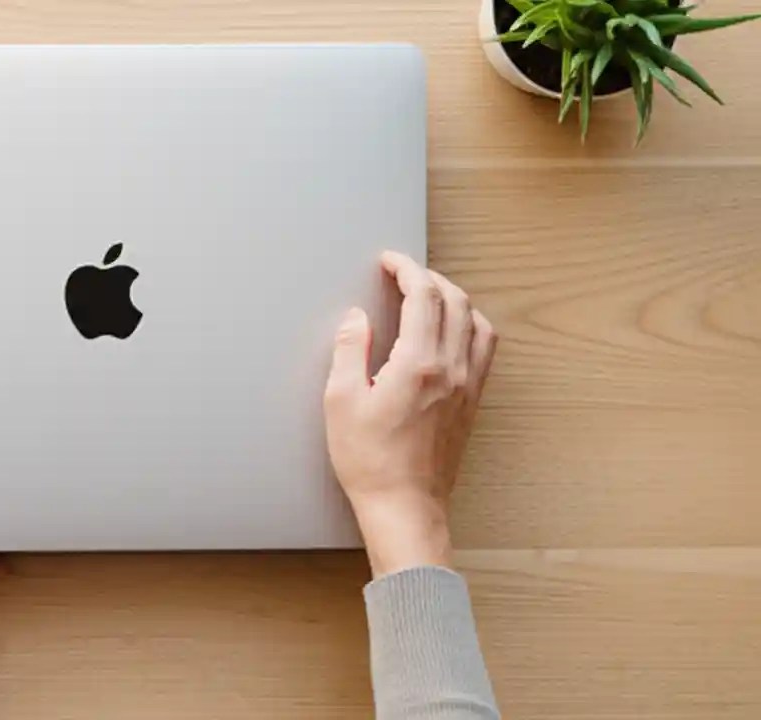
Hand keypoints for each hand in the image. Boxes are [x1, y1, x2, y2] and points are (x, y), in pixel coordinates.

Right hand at [323, 252, 496, 577]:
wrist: (403, 507)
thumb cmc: (369, 461)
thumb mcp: (340, 400)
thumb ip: (349, 350)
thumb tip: (357, 318)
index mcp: (418, 364)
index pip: (423, 297)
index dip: (406, 270)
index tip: (390, 262)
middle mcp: (451, 370)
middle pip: (456, 302)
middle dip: (430, 278)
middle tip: (404, 274)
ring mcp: (467, 387)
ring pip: (477, 323)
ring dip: (456, 299)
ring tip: (431, 296)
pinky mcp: (471, 404)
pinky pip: (484, 351)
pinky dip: (471, 327)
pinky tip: (453, 332)